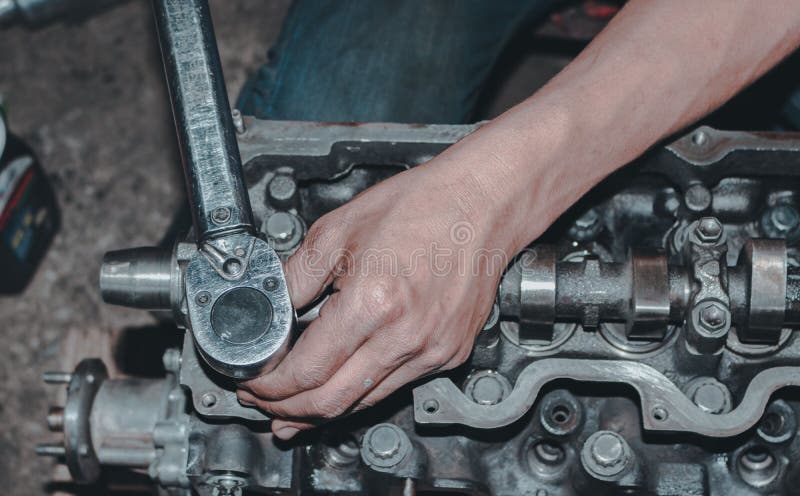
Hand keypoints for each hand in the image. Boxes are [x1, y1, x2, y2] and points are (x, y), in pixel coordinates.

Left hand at [238, 151, 521, 439]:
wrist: (482, 204)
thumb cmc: (422, 206)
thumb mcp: (339, 230)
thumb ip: (295, 276)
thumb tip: (268, 306)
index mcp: (373, 302)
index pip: (306, 371)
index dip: (269, 385)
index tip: (252, 381)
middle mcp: (406, 336)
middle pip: (330, 403)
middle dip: (286, 409)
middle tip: (262, 402)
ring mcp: (432, 350)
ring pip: (362, 404)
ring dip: (320, 410)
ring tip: (291, 409)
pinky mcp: (449, 353)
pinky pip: (394, 387)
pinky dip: (359, 393)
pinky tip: (341, 386)